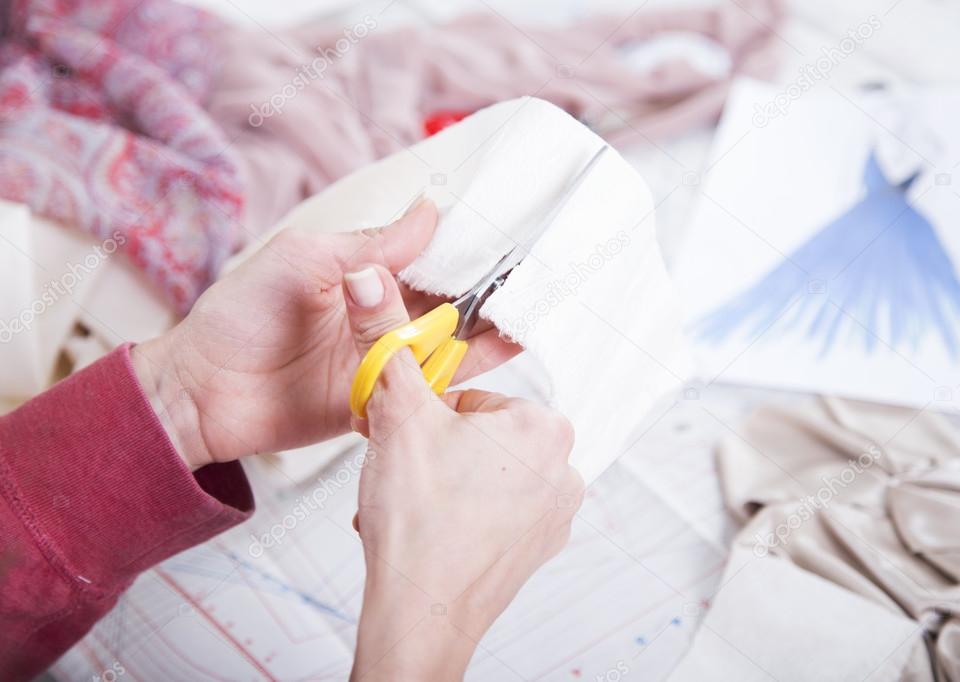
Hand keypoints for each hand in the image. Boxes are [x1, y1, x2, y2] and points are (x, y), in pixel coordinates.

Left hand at [131, 199, 518, 469]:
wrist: (200, 394)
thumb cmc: (239, 315)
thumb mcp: (305, 261)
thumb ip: (372, 246)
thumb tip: (431, 210)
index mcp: (364, 277)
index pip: (428, 260)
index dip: (467, 253)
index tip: (510, 241)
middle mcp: (380, 318)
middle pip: (447, 306)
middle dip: (488, 294)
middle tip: (536, 283)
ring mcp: (382, 363)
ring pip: (446, 348)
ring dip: (486, 334)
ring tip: (530, 319)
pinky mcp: (380, 404)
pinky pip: (427, 391)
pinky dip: (463, 380)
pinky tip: (499, 363)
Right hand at [344, 268, 582, 681]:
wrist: (419, 617)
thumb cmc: (419, 523)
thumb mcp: (398, 415)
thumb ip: (385, 342)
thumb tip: (368, 280)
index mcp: (545, 427)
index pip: (473, 400)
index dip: (428, 419)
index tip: (407, 441)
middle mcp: (564, 470)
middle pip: (480, 437)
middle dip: (435, 453)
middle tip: (407, 477)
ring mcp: (553, 517)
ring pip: (483, 476)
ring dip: (441, 484)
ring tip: (413, 509)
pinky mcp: (536, 551)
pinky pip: (492, 514)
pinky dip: (458, 517)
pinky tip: (427, 532)